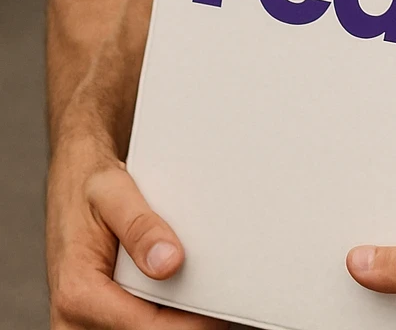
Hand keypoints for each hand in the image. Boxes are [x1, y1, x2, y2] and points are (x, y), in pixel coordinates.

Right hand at [47, 134, 222, 328]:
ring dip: (169, 318)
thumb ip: (141, 228)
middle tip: (204, 288)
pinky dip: (156, 316)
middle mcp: (73, 321)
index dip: (191, 322)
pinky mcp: (93, 326)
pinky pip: (132, 328)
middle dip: (181, 318)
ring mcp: (80, 328)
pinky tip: (167, 291)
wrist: (72, 187)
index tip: (217, 301)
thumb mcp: (114, 193)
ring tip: (181, 283)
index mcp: (78, 294)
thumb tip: (169, 262)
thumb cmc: (90, 189)